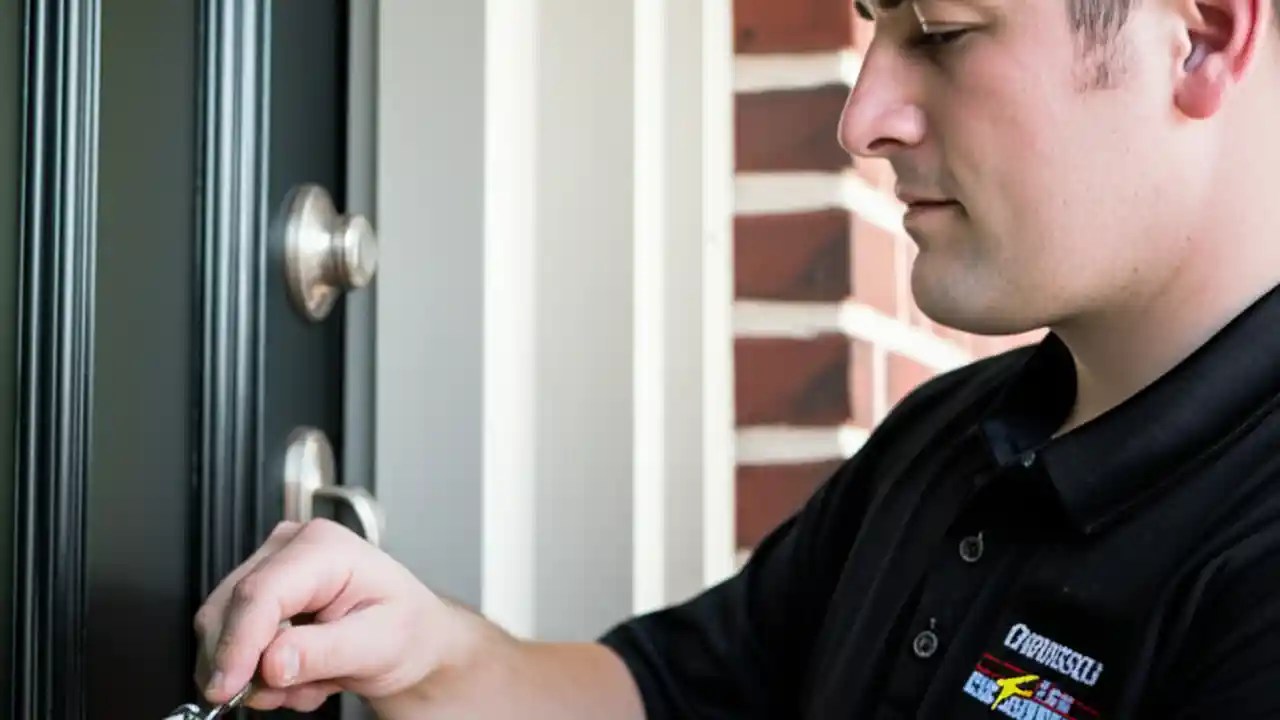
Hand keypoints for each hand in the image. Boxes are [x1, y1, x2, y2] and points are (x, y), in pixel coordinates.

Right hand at [194, 519, 466, 711]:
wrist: (412, 637)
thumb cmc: (406, 629)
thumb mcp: (380, 644)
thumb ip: (326, 652)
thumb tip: (273, 662)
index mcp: (324, 547)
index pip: (260, 592)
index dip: (237, 643)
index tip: (229, 687)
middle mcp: (288, 549)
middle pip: (229, 610)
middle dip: (249, 666)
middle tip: (294, 693)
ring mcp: (268, 570)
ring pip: (222, 630)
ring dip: (259, 674)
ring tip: (313, 679)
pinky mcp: (257, 596)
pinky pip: (230, 642)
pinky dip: (260, 672)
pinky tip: (300, 673)